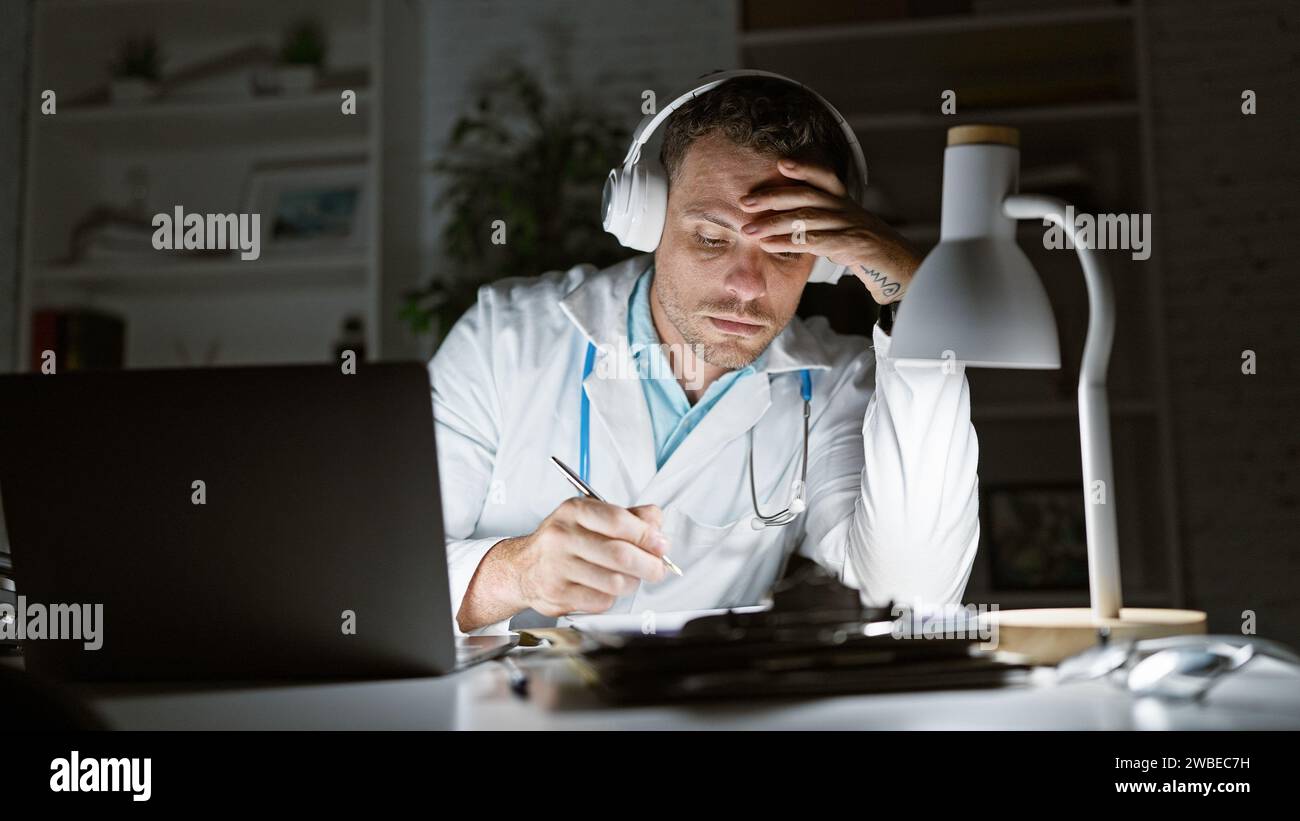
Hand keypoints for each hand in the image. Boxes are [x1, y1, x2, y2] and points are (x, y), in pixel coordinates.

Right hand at [508, 498, 668, 617]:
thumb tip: (657, 526)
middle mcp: (562, 536)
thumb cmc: (564, 541)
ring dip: (632, 583)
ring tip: (629, 578)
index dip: (647, 535)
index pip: (619, 521)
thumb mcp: (591, 516)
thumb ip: (629, 516)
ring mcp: (558, 567)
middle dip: (649, 565)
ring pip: (616, 582)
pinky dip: (612, 598)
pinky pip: (602, 601)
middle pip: (621, 555)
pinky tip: (604, 589)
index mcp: (574, 511)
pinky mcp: (558, 594)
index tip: (660, 545)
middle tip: (657, 568)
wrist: (523, 568)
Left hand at [739, 157, 921, 304]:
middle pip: (807, 195)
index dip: (804, 167)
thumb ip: (821, 227)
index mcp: (846, 203)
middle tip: (745, 202)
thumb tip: (789, 229)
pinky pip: (815, 241)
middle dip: (773, 197)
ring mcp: (851, 225)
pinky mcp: (852, 245)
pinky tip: (768, 245)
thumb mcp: (845, 233)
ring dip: (773, 223)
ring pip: (806, 218)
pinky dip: (788, 242)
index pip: (825, 177)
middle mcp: (848, 209)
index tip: (780, 163)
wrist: (904, 270)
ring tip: (748, 230)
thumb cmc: (869, 254)